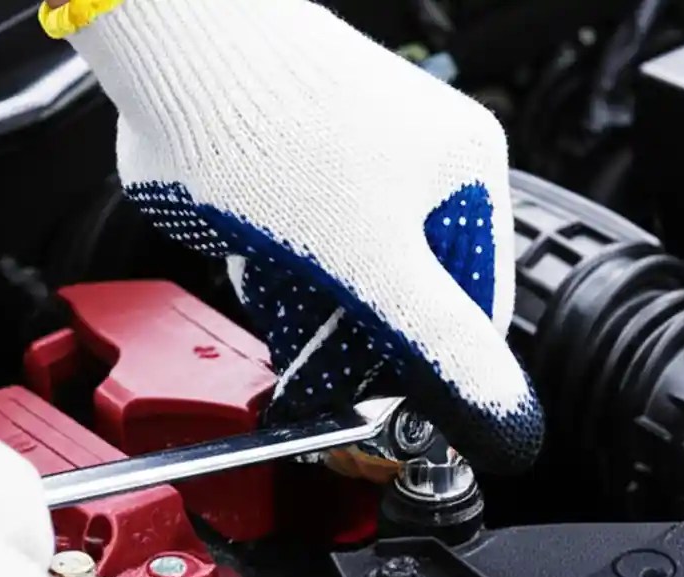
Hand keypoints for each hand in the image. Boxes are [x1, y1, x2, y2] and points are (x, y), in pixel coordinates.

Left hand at [49, 0, 544, 472]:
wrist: (180, 58)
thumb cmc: (276, 123)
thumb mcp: (373, 258)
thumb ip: (438, 341)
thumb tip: (503, 409)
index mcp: (463, 170)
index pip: (476, 303)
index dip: (441, 367)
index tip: (401, 412)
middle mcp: (412, 161)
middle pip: (407, 289)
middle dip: (363, 339)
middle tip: (328, 379)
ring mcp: (347, 162)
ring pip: (349, 271)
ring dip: (317, 311)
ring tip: (288, 322)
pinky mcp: (288, 168)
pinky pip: (300, 243)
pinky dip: (281, 273)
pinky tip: (258, 273)